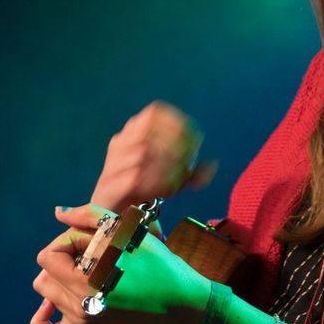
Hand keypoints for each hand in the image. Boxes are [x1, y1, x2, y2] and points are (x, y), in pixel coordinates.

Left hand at [31, 204, 210, 323]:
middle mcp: (78, 304)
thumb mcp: (125, 230)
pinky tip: (48, 308)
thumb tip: (57, 213)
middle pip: (45, 272)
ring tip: (89, 270)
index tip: (96, 243)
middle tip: (96, 254)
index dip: (70, 241)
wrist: (180, 300)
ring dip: (61, 276)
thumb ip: (88, 215)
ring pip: (46, 292)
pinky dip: (43, 321)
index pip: (49, 255)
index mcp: (84, 282)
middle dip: (66, 256)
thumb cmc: (157, 263)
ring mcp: (83, 318)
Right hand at [91, 101, 217, 213]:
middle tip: (189, 163)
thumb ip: (194, 172)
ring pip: (143, 154)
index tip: (196, 138)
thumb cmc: (145, 186)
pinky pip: (135, 177)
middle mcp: (121, 142)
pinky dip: (155, 182)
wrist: (114, 210)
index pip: (154, 112)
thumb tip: (212, 166)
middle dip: (174, 146)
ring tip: (179, 179)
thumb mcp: (174, 178)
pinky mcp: (111, 184)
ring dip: (167, 166)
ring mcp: (113, 162)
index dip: (177, 122)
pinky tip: (167, 190)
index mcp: (134, 131)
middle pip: (149, 132)